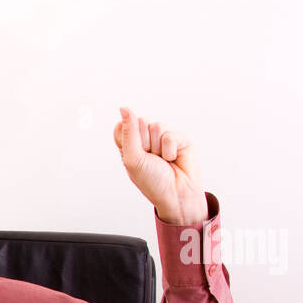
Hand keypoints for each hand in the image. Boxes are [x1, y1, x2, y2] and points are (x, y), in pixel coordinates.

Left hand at [113, 108, 207, 225]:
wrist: (176, 194)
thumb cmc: (152, 181)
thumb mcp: (133, 159)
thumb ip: (129, 132)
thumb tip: (124, 107)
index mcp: (130, 144)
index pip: (122, 126)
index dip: (128, 138)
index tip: (134, 154)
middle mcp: (146, 139)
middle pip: (140, 122)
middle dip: (144, 143)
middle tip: (151, 159)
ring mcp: (163, 137)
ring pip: (156, 126)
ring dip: (158, 148)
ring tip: (163, 161)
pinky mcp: (180, 138)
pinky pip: (170, 134)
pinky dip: (170, 150)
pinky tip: (173, 159)